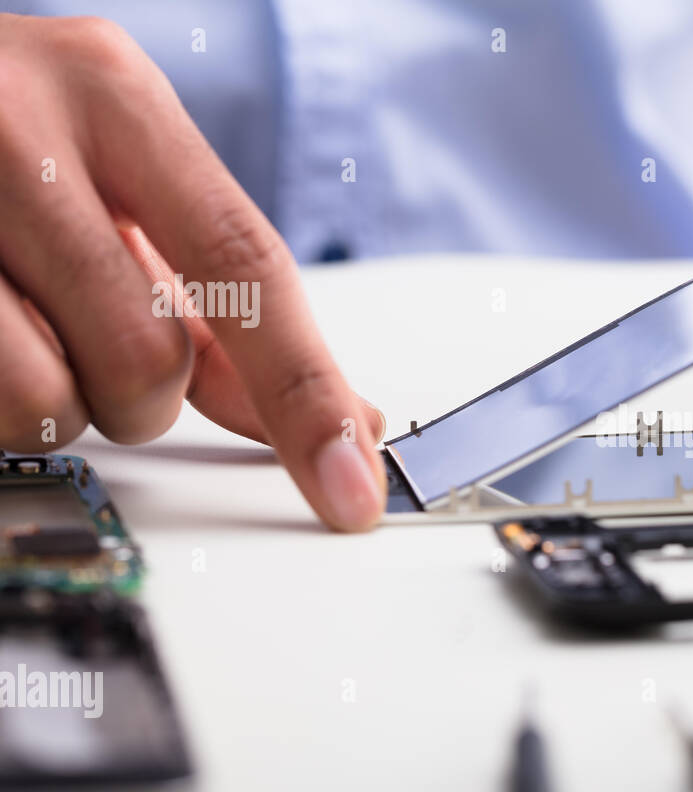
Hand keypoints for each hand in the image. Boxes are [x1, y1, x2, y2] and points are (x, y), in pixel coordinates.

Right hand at [0, 15, 385, 528]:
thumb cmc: (5, 144)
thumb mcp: (119, 183)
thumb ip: (220, 301)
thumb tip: (331, 416)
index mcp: (113, 96)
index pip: (249, 267)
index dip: (308, 395)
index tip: (351, 486)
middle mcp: (19, 131)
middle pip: (150, 359)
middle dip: (142, 393)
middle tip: (88, 330)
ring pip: (51, 401)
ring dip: (57, 401)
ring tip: (18, 323)